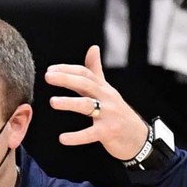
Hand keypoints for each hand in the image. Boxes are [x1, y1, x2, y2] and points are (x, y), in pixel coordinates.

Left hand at [46, 45, 150, 160]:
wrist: (138, 137)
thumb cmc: (118, 113)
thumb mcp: (107, 91)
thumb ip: (96, 71)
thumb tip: (93, 48)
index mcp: (103, 88)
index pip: (85, 73)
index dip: (68, 69)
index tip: (50, 69)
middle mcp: (107, 98)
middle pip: (86, 84)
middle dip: (66, 79)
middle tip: (48, 76)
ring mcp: (109, 115)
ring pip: (87, 105)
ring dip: (69, 102)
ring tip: (53, 102)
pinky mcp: (109, 132)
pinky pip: (90, 133)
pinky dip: (76, 136)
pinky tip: (62, 138)